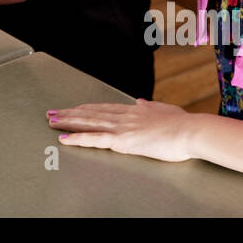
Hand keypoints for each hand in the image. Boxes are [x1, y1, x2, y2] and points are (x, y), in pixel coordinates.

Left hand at [47, 99, 194, 162]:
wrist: (190, 130)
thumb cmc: (182, 124)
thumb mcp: (164, 110)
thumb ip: (150, 107)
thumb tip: (141, 102)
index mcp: (133, 109)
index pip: (103, 108)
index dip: (86, 108)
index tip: (73, 107)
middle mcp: (124, 115)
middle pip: (90, 112)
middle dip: (69, 113)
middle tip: (52, 112)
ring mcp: (122, 126)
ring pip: (88, 122)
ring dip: (67, 121)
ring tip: (51, 120)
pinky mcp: (122, 140)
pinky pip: (94, 138)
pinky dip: (77, 137)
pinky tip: (64, 137)